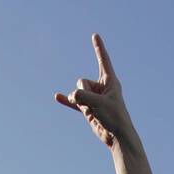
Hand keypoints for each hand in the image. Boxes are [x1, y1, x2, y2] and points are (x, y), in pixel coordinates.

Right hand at [54, 33, 134, 149]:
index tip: (95, 35)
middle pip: (82, 82)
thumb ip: (82, 97)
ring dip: (80, 102)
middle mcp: (101, 87)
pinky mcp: (88, 108)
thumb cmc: (114, 118)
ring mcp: (93, 97)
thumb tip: (70, 96)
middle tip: (97, 104)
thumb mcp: (98, 103)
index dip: (98, 47)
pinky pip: (74, 101)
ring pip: (77, 92)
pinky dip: (66, 100)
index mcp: (110, 81)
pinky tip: (56, 97)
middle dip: (84, 93)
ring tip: (92, 111)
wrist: (117, 137)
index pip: (103, 60)